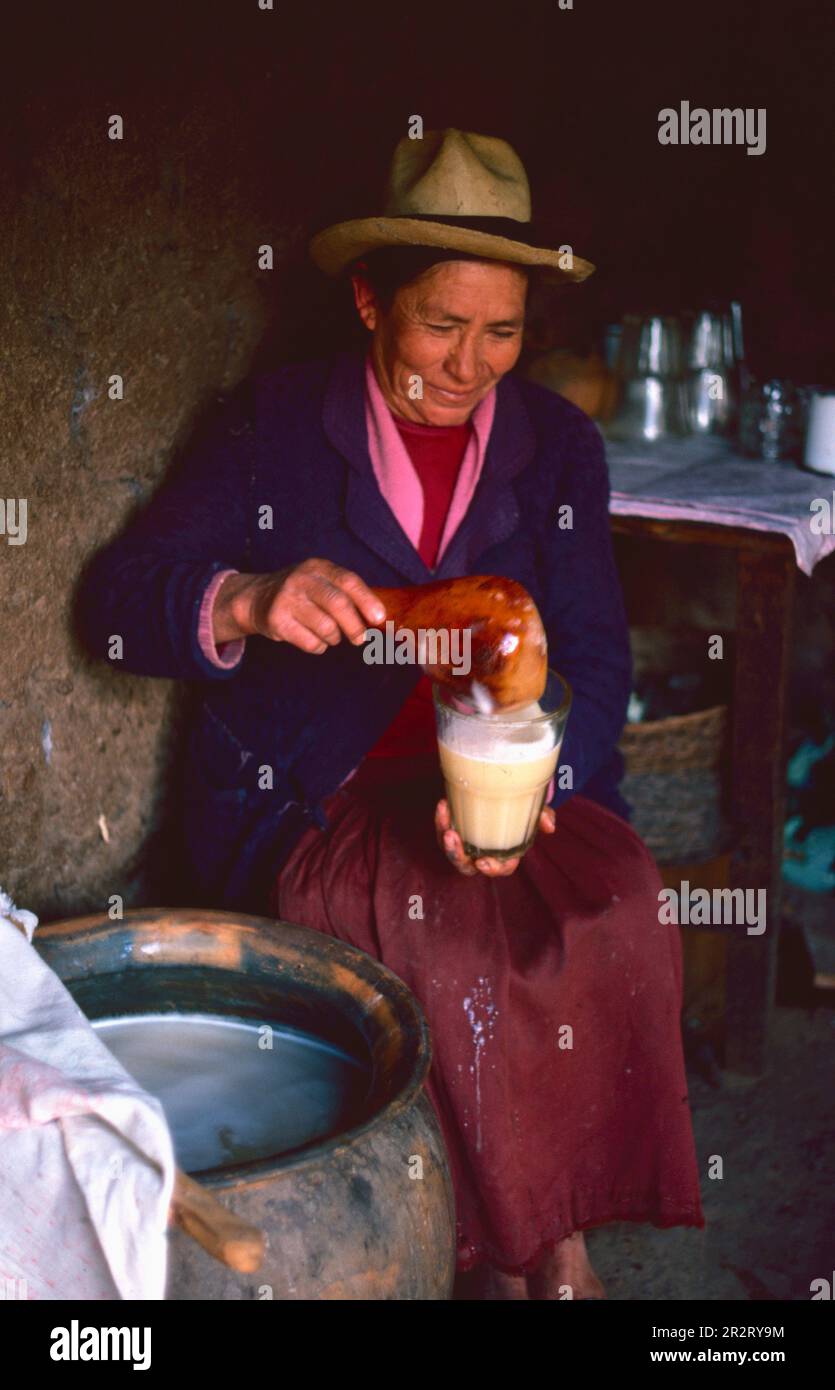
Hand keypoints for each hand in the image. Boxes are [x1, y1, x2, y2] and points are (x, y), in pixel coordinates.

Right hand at [212, 560, 385, 652]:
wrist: (257, 598)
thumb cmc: (302, 594)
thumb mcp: (321, 582)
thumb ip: (347, 594)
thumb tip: (379, 618)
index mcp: (318, 567)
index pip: (348, 581)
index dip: (367, 600)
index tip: (379, 618)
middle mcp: (301, 579)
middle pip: (337, 604)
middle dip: (355, 626)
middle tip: (360, 638)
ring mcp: (287, 599)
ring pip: (326, 627)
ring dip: (334, 638)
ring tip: (331, 635)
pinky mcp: (276, 620)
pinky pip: (310, 642)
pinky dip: (318, 646)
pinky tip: (313, 639)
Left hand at [434, 798, 555, 876]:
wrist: (500, 792)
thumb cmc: (518, 806)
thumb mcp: (533, 809)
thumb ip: (542, 815)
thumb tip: (549, 826)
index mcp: (504, 854)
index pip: (501, 868)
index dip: (493, 868)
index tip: (483, 862)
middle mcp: (483, 853)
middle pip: (467, 867)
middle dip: (457, 856)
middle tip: (453, 837)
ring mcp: (466, 844)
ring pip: (451, 851)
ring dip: (445, 837)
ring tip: (444, 816)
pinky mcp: (453, 831)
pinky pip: (443, 832)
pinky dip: (441, 820)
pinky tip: (444, 805)